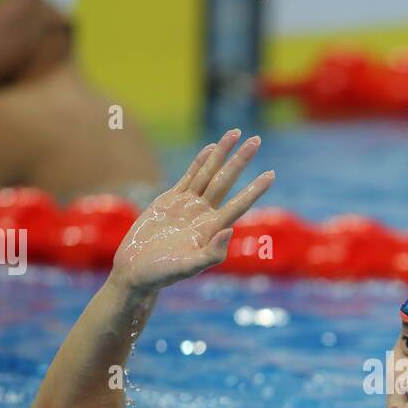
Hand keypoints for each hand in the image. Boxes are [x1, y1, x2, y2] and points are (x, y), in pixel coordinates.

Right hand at [110, 130, 273, 293]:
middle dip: (241, 160)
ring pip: (208, 173)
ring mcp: (187, 205)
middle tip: (257, 139)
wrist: (136, 270)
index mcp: (211, 229)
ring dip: (222, 153)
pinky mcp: (170, 200)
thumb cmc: (162, 274)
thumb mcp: (188, 268)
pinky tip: (211, 149)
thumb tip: (229, 230)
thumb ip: (211, 253)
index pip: (239, 204)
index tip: (272, 174)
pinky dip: (200, 161)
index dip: (255, 189)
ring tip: (236, 133)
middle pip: (226, 181)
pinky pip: (189, 176)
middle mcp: (203, 214)